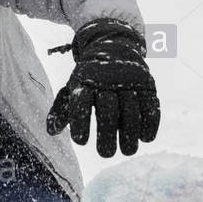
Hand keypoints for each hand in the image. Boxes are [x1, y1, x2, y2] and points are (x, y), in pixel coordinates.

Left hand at [47, 19, 159, 156]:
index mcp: (85, 81)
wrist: (114, 47)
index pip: (81, 103)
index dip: (81, 122)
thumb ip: (62, 110)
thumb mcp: (73, 88)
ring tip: (127, 151)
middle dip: (106, 134)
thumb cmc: (89, 78)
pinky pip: (151, 105)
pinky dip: (150, 123)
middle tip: (105, 154)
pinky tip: (145, 139)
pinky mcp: (147, 84)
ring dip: (130, 133)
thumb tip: (51, 132)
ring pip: (130, 110)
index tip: (81, 142)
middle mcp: (107, 80)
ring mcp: (129, 81)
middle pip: (107, 110)